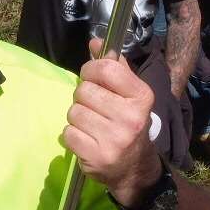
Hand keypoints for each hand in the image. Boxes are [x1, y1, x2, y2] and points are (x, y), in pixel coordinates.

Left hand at [65, 42, 160, 209]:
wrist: (134, 168)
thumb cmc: (127, 123)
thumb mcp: (129, 94)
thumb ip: (113, 67)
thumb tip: (95, 42)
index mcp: (142, 97)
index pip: (107, 68)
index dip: (92, 70)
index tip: (92, 77)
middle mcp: (131, 118)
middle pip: (84, 90)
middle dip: (84, 97)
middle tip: (95, 108)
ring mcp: (114, 139)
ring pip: (74, 111)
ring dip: (78, 117)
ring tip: (92, 125)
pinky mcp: (96, 157)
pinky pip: (68, 133)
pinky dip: (72, 135)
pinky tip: (87, 139)